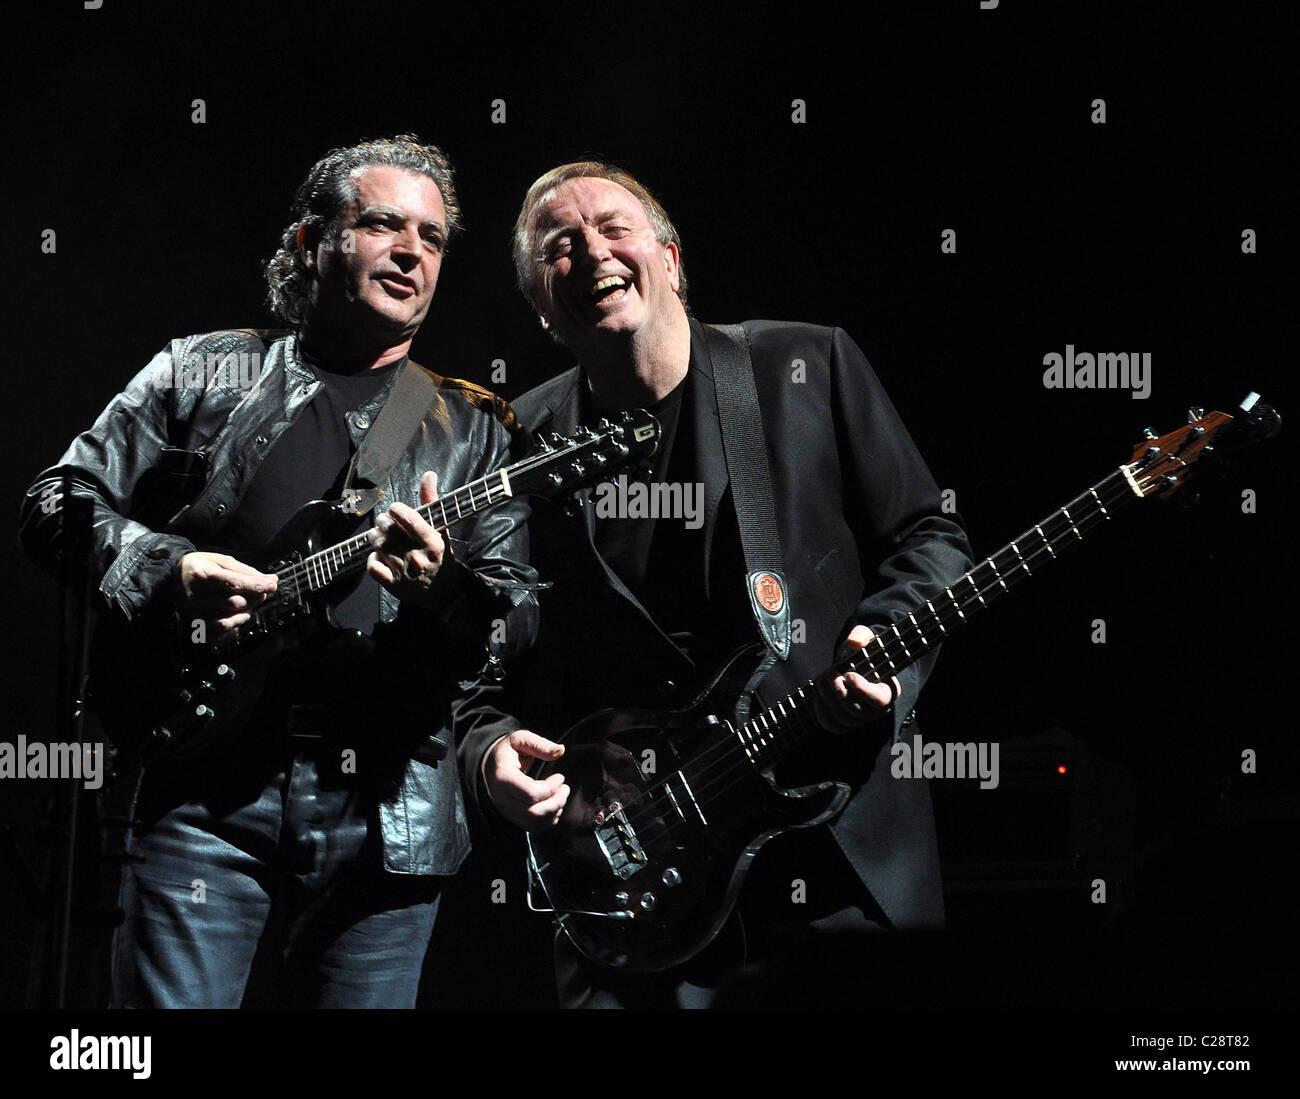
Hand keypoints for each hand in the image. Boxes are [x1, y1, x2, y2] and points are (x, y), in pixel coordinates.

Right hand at [175, 552, 276, 632]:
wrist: (172, 577)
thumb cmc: (199, 567)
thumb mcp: (220, 561)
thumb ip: (246, 571)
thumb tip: (270, 580)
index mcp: (202, 575)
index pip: (234, 583)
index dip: (257, 585)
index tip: (272, 585)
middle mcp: (195, 596)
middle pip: (235, 602)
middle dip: (254, 597)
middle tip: (258, 590)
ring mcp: (194, 613)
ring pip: (230, 618)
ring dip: (246, 610)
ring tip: (245, 601)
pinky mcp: (196, 624)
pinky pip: (222, 630)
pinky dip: (235, 623)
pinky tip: (236, 614)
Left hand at [367, 470, 447, 608]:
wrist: (444, 593)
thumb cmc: (441, 557)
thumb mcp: (441, 530)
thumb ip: (432, 502)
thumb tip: (428, 475)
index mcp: (433, 542)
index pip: (407, 517)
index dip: (396, 509)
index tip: (396, 511)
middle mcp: (418, 557)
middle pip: (388, 529)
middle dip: (383, 521)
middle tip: (385, 523)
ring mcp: (405, 572)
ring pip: (378, 545)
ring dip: (375, 537)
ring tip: (380, 536)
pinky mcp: (393, 585)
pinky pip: (372, 566)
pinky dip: (372, 559)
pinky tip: (379, 556)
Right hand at [484, 730, 568, 830]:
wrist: (488, 765)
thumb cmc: (506, 751)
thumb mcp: (519, 739)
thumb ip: (539, 744)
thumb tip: (559, 751)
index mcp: (504, 778)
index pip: (530, 793)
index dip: (551, 788)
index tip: (560, 777)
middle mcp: (502, 799)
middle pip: (535, 812)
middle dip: (557, 802)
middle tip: (565, 788)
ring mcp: (506, 810)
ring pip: (535, 823)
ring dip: (554, 812)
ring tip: (561, 796)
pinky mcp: (511, 817)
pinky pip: (533, 827)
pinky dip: (548, 820)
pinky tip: (554, 806)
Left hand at [812, 625, 899, 733]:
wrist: (855, 664)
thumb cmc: (862, 652)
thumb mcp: (864, 638)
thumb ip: (861, 637)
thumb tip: (855, 643)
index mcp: (888, 690)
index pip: (879, 700)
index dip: (862, 690)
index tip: (848, 674)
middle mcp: (878, 710)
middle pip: (857, 712)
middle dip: (839, 693)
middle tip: (830, 674)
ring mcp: (862, 718)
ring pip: (844, 720)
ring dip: (828, 701)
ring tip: (821, 682)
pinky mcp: (847, 723)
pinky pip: (834, 727)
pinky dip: (822, 714)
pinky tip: (818, 697)